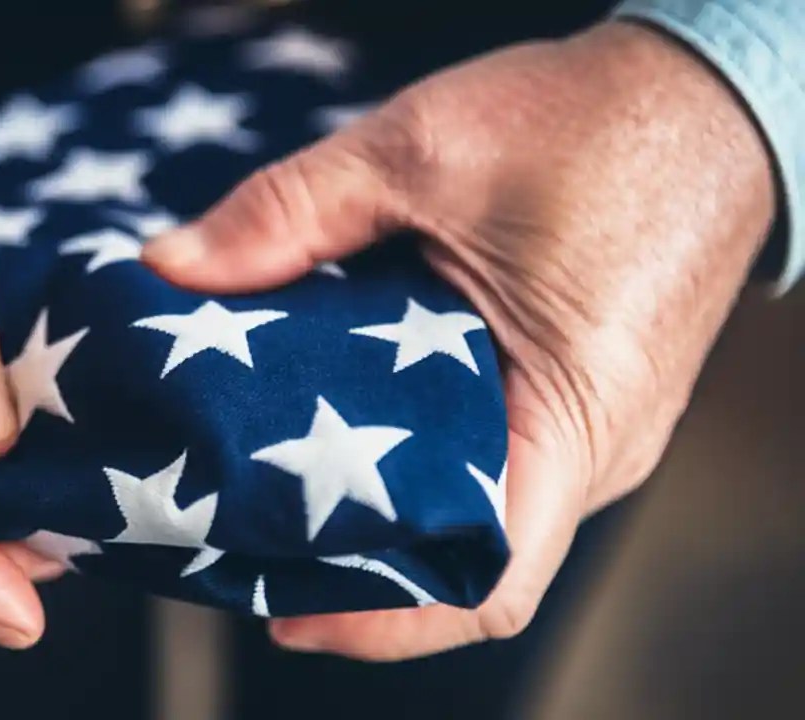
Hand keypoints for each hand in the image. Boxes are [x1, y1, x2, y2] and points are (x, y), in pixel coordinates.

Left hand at [145, 21, 775, 658]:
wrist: (705, 96)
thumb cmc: (595, 123)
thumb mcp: (419, 150)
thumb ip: (286, 211)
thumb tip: (169, 268)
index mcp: (577, 411)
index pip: (488, 576)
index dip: (380, 615)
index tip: (282, 606)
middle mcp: (594, 448)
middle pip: (462, 556)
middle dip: (352, 559)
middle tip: (242, 532)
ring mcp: (590, 430)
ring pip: (473, 511)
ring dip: (378, 508)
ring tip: (276, 486)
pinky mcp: (576, 400)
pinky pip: (491, 463)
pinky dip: (413, 460)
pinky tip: (339, 425)